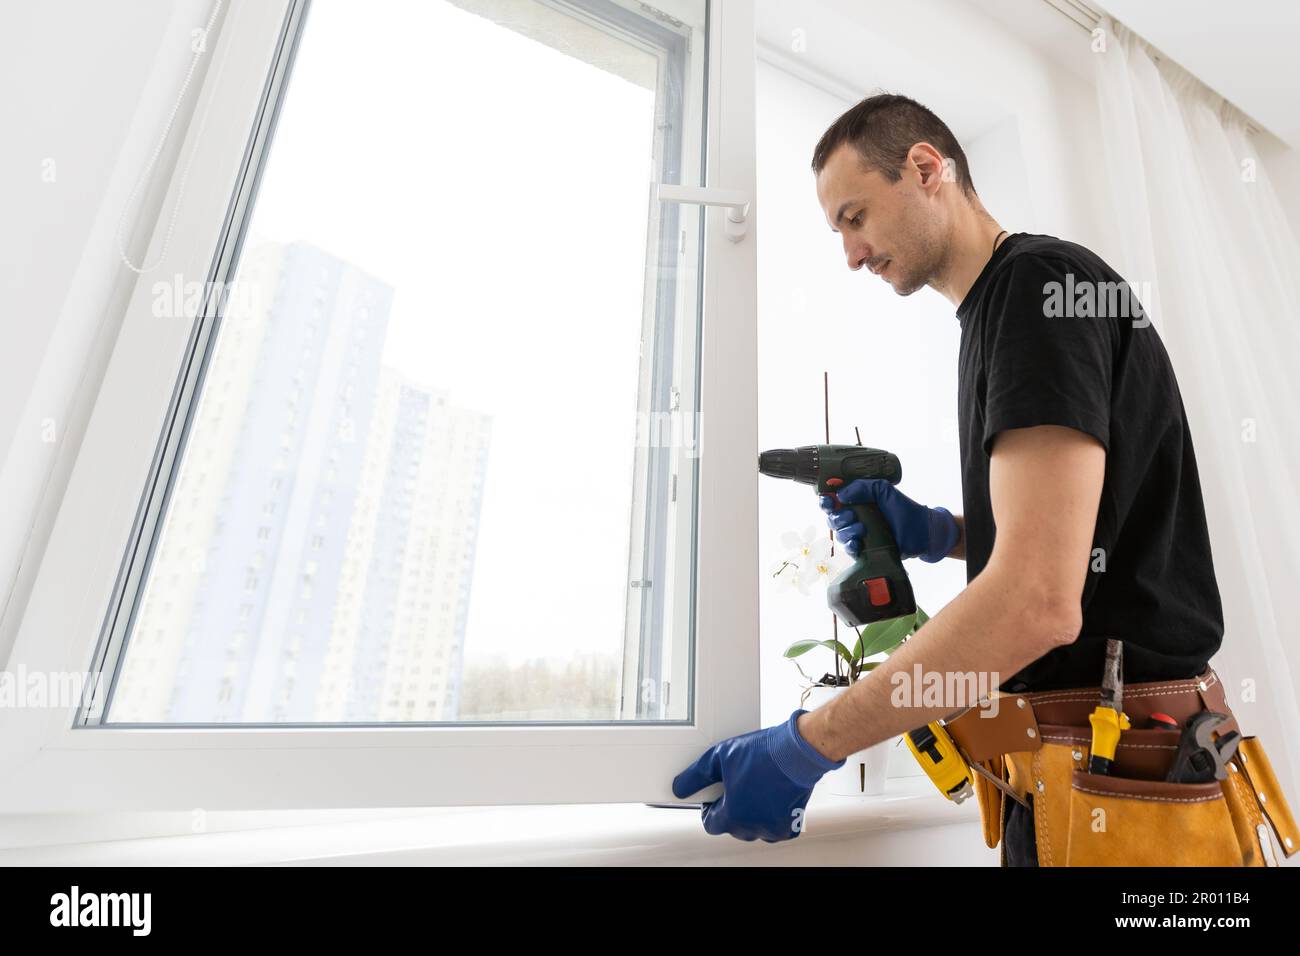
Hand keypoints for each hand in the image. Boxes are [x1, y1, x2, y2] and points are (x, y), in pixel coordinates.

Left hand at [671, 710, 843, 841]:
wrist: (796, 750)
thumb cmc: (763, 753)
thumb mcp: (719, 758)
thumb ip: (695, 776)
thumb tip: (680, 787)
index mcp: (734, 816)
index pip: (710, 824)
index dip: (709, 808)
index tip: (714, 796)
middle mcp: (754, 827)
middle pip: (732, 826)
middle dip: (730, 808)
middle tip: (735, 786)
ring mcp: (774, 828)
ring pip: (753, 827)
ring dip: (750, 813)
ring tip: (753, 788)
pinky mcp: (790, 824)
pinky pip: (773, 826)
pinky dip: (769, 815)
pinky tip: (769, 795)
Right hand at [819, 479, 957, 562]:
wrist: (920, 531)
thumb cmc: (903, 509)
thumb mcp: (883, 489)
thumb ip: (862, 486)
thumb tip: (840, 494)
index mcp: (857, 501)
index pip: (833, 500)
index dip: (826, 501)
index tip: (828, 501)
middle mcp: (855, 516)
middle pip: (832, 518)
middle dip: (838, 517)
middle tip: (853, 515)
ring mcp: (858, 533)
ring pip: (839, 533)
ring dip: (847, 531)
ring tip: (863, 529)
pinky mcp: (863, 549)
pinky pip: (848, 549)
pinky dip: (850, 545)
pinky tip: (858, 542)